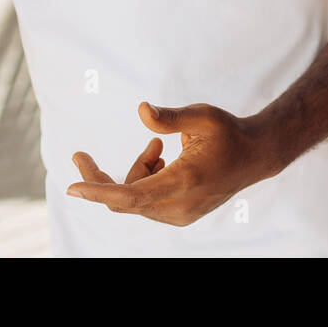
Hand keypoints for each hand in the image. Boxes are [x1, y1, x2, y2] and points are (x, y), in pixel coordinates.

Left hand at [66, 102, 278, 226]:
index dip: (98, 191)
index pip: (130, 195)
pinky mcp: (181, 217)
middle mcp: (179, 206)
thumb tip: (140, 110)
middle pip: (123, 199)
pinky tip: (165, 161)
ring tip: (158, 146)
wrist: (255, 157)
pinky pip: (147, 203)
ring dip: (136, 172)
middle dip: (100, 177)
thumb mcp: (202, 116)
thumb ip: (169, 117)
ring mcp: (180, 215)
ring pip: (135, 200)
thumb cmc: (229, 133)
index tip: (72, 188)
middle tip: (79, 155)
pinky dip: (145, 181)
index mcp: (182, 182)